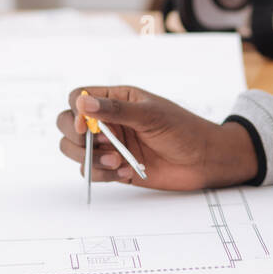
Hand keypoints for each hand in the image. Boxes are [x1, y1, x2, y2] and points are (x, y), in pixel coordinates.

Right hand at [55, 85, 257, 190]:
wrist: (204, 160)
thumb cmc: (183, 130)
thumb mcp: (151, 115)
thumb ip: (116, 111)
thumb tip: (82, 103)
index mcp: (117, 99)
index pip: (78, 98)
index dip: (75, 112)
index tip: (86, 126)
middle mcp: (109, 121)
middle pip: (68, 125)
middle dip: (76, 138)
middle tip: (95, 145)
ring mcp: (110, 145)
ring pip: (75, 151)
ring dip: (89, 159)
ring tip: (116, 162)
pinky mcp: (115, 167)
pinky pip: (91, 172)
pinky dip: (102, 174)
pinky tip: (125, 172)